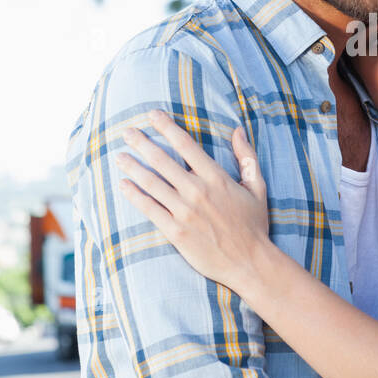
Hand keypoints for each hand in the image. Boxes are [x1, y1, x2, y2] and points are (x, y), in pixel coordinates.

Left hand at [115, 109, 270, 295]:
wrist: (250, 263)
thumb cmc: (254, 226)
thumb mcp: (257, 188)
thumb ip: (247, 157)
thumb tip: (238, 130)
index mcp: (216, 178)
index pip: (186, 145)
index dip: (167, 127)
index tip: (153, 115)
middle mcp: (197, 191)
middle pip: (163, 160)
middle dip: (142, 143)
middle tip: (127, 132)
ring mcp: (184, 212)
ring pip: (152, 183)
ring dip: (133, 167)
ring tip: (119, 156)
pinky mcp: (175, 232)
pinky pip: (150, 209)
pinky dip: (134, 195)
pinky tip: (123, 185)